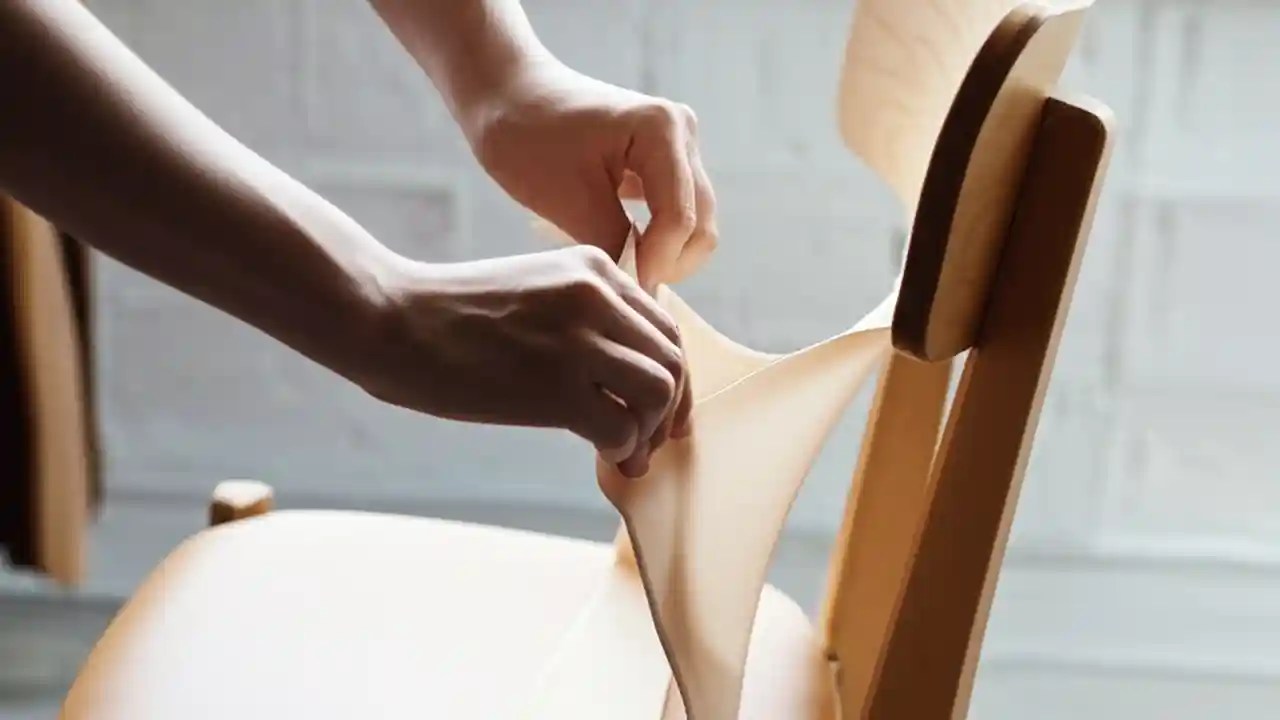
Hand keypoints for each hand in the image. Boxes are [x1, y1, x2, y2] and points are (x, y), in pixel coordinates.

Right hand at [363, 245, 692, 476]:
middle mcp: (596, 296)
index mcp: (594, 267)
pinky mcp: (557, 388)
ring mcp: (578, 340)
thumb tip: (625, 373)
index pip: (664, 327)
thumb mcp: (534, 288)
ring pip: (659, 392)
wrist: (392, 321)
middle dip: (670, 408)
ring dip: (649, 432)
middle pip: (671, 359)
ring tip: (628, 453)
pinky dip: (622, 450)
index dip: (672, 375)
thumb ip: (584, 314)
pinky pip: (622, 428)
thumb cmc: (452, 314)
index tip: (659, 409)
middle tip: (648, 441)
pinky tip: (605, 457)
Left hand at [460, 58, 717, 290]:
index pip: (679, 219)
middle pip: (700, 225)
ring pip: (694, 224)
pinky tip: (619, 248)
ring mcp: (678, 147)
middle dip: (666, 264)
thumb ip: (613, 244)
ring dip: (663, 255)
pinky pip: (676, 213)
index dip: (656, 265)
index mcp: (663, 130)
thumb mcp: (568, 199)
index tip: (624, 292)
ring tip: (617, 269)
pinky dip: (654, 239)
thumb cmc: (527, 137)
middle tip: (622, 285)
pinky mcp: (665, 161)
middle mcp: (683, 133)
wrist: (507, 95)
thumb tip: (639, 291)